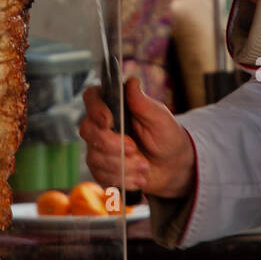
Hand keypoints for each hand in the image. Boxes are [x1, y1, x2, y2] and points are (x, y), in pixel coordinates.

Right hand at [78, 79, 195, 199]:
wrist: (173, 166)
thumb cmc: (167, 137)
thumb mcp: (160, 118)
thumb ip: (143, 102)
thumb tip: (132, 81)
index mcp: (116, 105)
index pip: (92, 97)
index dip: (95, 109)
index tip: (108, 121)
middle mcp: (102, 124)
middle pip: (87, 130)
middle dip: (112, 145)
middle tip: (135, 150)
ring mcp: (99, 146)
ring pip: (94, 156)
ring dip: (122, 166)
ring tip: (144, 166)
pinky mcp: (102, 167)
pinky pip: (100, 175)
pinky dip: (122, 178)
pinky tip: (138, 177)